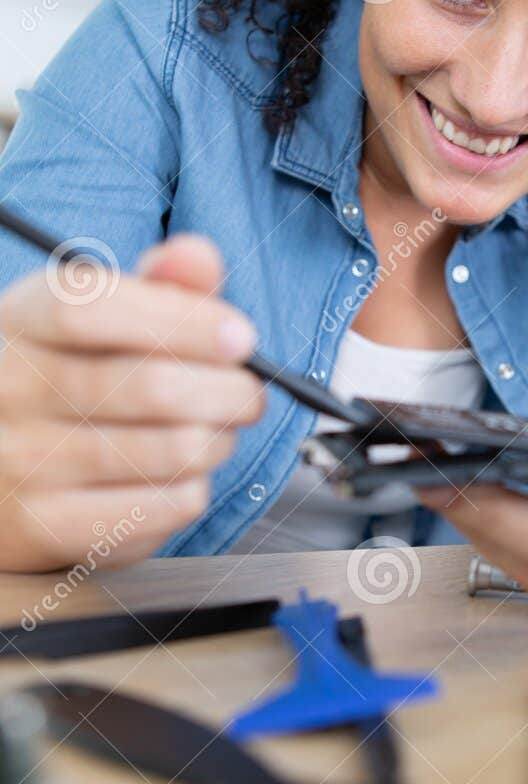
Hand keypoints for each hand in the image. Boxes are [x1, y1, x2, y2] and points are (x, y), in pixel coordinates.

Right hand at [0, 234, 263, 570]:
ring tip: (214, 433)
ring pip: (172, 451)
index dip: (183, 320)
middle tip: (248, 395)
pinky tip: (178, 478)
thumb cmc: (63, 383)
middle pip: (150, 387)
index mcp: (23, 321)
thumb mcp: (97, 321)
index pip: (93, 309)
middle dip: (229, 391)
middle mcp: (11, 389)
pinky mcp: (47, 525)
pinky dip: (193, 490)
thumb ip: (157, 286)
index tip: (239, 336)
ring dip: (218, 442)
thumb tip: (198, 258)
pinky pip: (162, 507)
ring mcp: (23, 461)